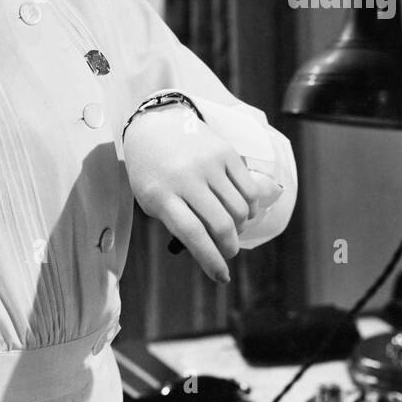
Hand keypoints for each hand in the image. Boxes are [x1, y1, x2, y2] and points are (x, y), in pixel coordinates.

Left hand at [121, 104, 258, 282]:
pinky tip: (243, 211)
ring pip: (238, 208)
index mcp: (161, 195)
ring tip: (233, 230)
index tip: (222, 277)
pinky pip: (248, 188)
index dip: (210, 260)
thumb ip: (175, 222)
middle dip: (229, 247)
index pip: (192, 234)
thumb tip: (208, 249)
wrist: (156, 124)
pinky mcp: (226, 152)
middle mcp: (186, 178)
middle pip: (220, 224)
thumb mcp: (151, 198)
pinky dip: (250, 207)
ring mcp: (208, 163)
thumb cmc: (151, 169)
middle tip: (229, 253)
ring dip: (240, 228)